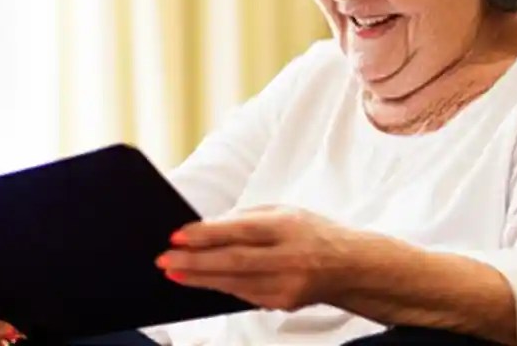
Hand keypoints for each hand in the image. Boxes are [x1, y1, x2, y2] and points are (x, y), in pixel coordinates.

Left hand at [156, 206, 362, 311]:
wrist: (351, 266)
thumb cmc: (312, 232)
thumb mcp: (283, 212)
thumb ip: (245, 218)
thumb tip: (205, 228)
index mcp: (288, 227)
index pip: (241, 231)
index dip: (206, 234)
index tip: (177, 236)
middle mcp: (289, 257)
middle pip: (234, 262)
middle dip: (194, 262)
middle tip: (165, 260)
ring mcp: (288, 284)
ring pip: (235, 284)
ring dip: (200, 279)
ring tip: (173, 273)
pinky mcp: (284, 303)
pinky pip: (245, 295)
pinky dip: (221, 288)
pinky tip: (200, 282)